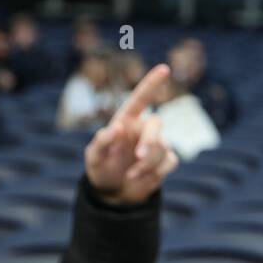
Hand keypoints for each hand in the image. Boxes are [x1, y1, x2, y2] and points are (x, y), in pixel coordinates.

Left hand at [84, 63, 179, 205]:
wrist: (114, 193)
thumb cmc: (101, 169)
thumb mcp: (93, 157)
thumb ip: (101, 142)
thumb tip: (116, 127)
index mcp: (126, 121)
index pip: (141, 98)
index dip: (152, 84)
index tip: (164, 69)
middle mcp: (144, 129)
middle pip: (156, 125)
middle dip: (149, 141)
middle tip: (138, 157)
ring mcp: (157, 145)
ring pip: (162, 148)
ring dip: (146, 164)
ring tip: (130, 175)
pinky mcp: (165, 162)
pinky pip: (169, 162)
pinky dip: (155, 172)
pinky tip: (140, 178)